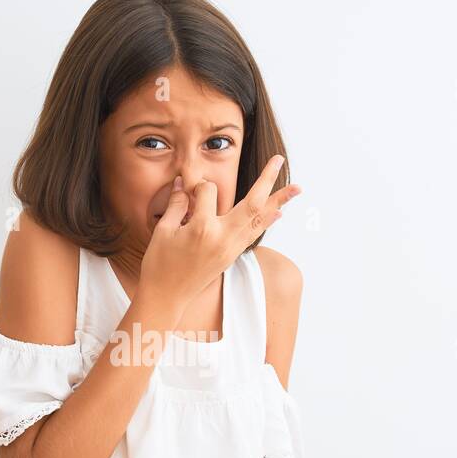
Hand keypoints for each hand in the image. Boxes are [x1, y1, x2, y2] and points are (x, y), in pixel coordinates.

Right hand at [139, 154, 300, 312]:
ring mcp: (230, 248)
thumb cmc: (159, 264)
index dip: (197, 186)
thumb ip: (176, 205)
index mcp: (202, 228)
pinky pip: (254, 234)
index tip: (186, 191)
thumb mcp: (163, 231)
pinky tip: (278, 212)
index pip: (207, 192)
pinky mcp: (232, 256)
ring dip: (278, 201)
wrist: (167, 297)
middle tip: (279, 160)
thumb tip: (184, 183)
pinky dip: (266, 220)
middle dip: (267, 180)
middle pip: (252, 203)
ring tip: (297, 188)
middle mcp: (222, 237)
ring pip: (259, 220)